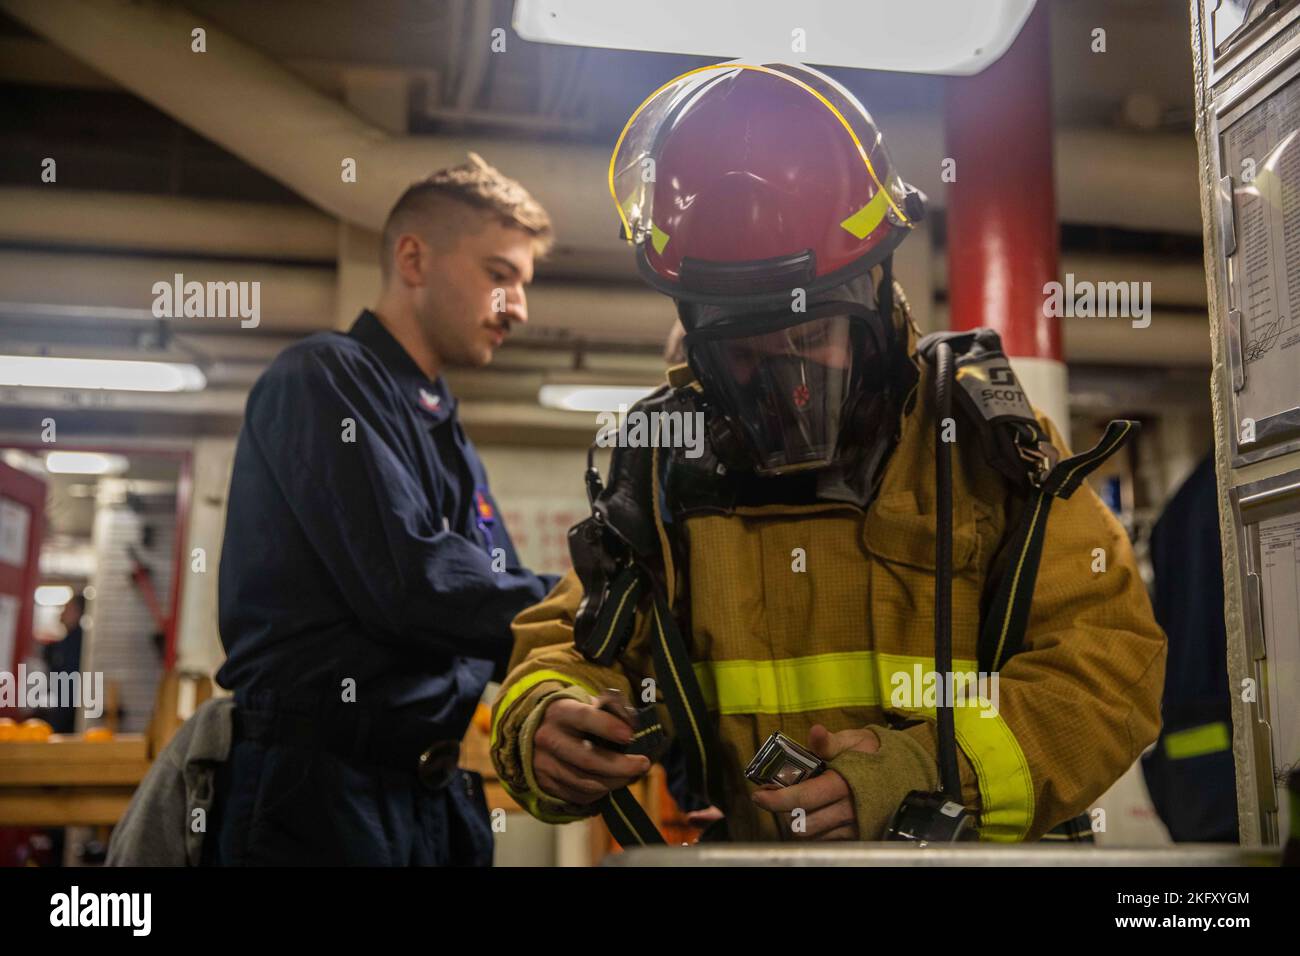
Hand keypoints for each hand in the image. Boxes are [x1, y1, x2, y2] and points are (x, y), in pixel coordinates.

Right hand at [532, 697, 651, 804]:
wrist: (538, 731)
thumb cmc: (575, 718)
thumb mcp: (588, 705)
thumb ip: (611, 709)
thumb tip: (634, 724)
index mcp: (561, 712)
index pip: (584, 718)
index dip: (608, 727)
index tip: (630, 735)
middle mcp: (548, 738)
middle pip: (587, 759)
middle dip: (621, 766)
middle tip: (643, 764)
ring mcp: (544, 763)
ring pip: (585, 782)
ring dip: (614, 782)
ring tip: (632, 775)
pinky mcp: (544, 784)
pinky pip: (578, 795)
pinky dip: (600, 793)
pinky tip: (612, 784)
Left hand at [751, 724, 878, 839]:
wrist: (906, 774)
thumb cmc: (873, 754)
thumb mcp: (854, 740)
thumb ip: (830, 742)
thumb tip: (815, 731)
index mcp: (844, 783)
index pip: (803, 798)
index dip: (776, 799)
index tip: (758, 795)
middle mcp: (848, 810)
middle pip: (803, 823)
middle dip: (783, 811)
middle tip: (774, 797)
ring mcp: (853, 826)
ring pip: (813, 835)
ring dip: (797, 821)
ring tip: (794, 804)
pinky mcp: (857, 836)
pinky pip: (826, 840)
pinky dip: (814, 830)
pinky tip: (812, 813)